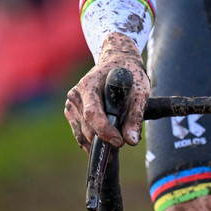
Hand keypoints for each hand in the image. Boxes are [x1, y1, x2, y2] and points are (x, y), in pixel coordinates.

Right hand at [64, 32, 149, 151]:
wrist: (118, 62)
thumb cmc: (129, 75)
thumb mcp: (139, 91)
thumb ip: (135, 116)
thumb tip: (131, 141)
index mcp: (88, 85)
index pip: (92, 113)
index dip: (104, 130)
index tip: (119, 142)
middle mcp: (76, 94)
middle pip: (87, 126)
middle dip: (103, 140)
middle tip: (121, 144)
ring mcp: (72, 104)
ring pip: (82, 133)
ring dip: (97, 144)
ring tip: (115, 148)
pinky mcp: (72, 112)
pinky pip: (79, 133)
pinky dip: (91, 142)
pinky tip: (104, 145)